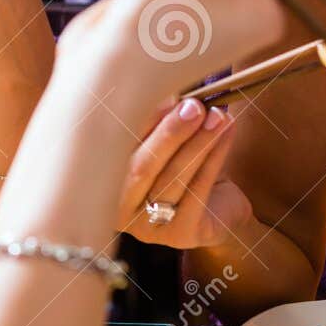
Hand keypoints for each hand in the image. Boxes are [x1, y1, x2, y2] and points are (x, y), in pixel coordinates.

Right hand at [117, 97, 253, 247]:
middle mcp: (117, 209)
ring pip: (172, 179)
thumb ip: (154, 121)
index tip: (162, 94)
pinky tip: (226, 134)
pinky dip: (214, 158)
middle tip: (194, 106)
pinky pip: (198, 192)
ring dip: (197, 143)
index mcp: (99, 181)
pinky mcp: (180, 235)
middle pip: (141, 168)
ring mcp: (146, 227)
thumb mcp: (160, 141)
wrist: (218, 209)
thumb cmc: (182, 166)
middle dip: (169, 133)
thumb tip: (163, 90)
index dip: (137, 121)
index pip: (113, 148)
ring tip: (217, 116)